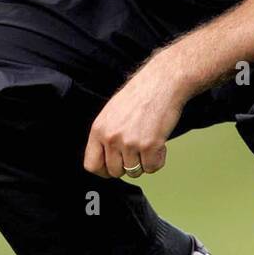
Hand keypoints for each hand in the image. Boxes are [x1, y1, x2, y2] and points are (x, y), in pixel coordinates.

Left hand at [83, 56, 187, 178]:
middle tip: (137, 151)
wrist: (161, 83)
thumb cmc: (139, 95)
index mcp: (98, 130)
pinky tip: (159, 143)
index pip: (92, 165)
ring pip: (135, 172)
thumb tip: (105, 159)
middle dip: (127, 166)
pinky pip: (152, 168)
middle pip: (115, 172)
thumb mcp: (111, 113)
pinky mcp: (150, 145)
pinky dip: (158, 159)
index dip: (103, 170)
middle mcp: (111, 138)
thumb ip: (105, 136)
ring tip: (148, 142)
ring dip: (144, 162)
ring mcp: (130, 143)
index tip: (113, 168)